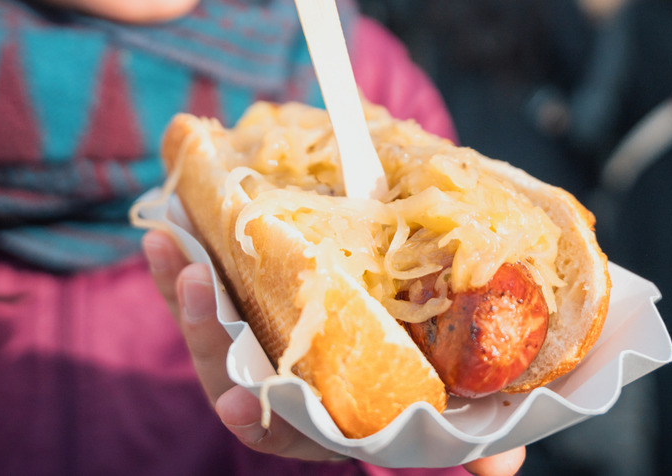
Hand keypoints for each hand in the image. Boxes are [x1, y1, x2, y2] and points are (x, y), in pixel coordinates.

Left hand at [143, 231, 525, 472]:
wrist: (404, 286)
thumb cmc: (424, 360)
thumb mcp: (450, 401)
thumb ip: (468, 438)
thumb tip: (504, 468)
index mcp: (318, 415)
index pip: (276, 429)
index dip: (254, 418)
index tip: (236, 401)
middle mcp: (275, 383)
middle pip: (224, 368)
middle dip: (202, 329)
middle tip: (197, 282)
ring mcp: (249, 338)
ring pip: (203, 322)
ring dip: (181, 285)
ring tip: (174, 241)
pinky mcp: (234, 294)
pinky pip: (196, 279)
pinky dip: (178, 254)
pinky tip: (167, 220)